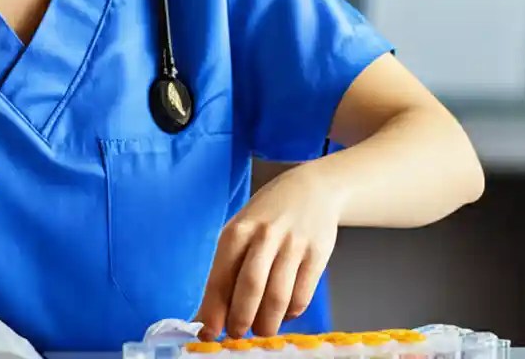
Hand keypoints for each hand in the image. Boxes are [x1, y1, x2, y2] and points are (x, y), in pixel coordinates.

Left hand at [193, 165, 345, 338]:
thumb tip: (207, 316)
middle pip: (250, 288)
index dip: (213, 311)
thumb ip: (225, 272)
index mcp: (237, 231)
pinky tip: (283, 313)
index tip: (207, 334)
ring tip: (260, 330)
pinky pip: (302, 295)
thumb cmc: (267, 216)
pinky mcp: (317, 255)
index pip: (220, 278)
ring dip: (267, 323)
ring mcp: (293, 245)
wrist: (312, 189)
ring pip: (278, 297)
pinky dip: (290, 313)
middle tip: (236, 334)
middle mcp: (264, 236)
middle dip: (240, 320)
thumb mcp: (240, 232)